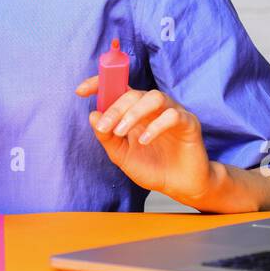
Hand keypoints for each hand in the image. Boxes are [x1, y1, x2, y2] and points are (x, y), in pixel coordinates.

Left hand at [75, 76, 213, 204]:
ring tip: (122, 132)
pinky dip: (156, 126)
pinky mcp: (189, 122)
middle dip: (114, 109)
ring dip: (133, 113)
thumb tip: (92, 115)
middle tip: (104, 127)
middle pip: (132, 94)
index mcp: (135, 110)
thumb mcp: (122, 155)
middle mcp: (153, 107)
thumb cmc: (152, 167)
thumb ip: (107, 137)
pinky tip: (145, 140)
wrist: (179, 186)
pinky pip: (173, 115)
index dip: (99, 84)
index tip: (80, 91)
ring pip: (153, 97)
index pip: (118, 88)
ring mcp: (172, 112)